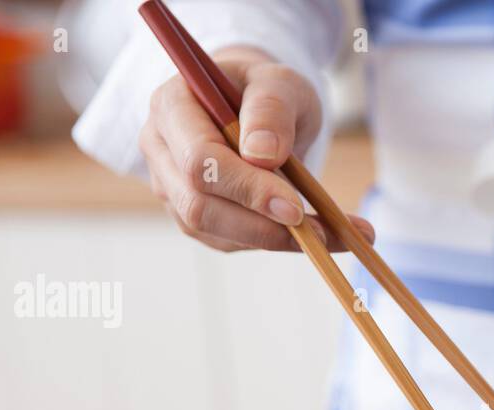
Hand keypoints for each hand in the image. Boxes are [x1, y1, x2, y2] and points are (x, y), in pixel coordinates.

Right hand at [139, 45, 373, 252]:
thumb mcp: (279, 82)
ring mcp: (172, 188)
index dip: (247, 188)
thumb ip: (271, 108)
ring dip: (275, 240)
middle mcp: (161, 150)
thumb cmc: (263, 91)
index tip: (296, 207)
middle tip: (322, 234)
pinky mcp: (193, 218)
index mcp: (171, 106)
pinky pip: (230, 242)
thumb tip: (262, 155)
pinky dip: (276, 243)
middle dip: (262, 225)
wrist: (254, 108)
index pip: (199, 159)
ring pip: (214, 231)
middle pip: (198, 205)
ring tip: (332, 236)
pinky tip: (316, 236)